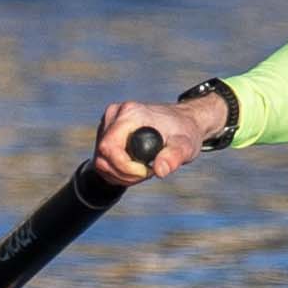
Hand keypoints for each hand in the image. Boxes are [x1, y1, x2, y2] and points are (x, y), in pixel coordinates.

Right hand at [92, 94, 216, 181]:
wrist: (182, 122)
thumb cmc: (184, 131)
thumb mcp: (185, 145)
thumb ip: (174, 157)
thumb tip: (160, 171)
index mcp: (130, 113)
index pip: (109, 146)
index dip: (124, 166)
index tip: (147, 171)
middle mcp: (114, 115)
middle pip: (103, 156)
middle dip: (125, 173)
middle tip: (148, 172)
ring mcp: (107, 124)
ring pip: (101, 161)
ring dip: (121, 175)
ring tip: (144, 170)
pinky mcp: (106, 134)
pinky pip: (102, 161)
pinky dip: (117, 172)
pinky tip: (136, 168)